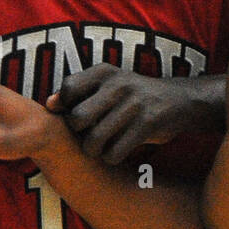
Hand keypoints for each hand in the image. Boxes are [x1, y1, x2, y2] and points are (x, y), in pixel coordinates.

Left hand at [47, 64, 212, 164]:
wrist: (179, 100)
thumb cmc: (133, 96)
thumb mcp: (108, 86)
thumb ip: (78, 93)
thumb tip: (49, 104)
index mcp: (104, 71)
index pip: (68, 89)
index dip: (67, 107)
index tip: (80, 114)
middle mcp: (118, 84)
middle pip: (77, 118)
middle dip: (79, 133)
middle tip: (88, 134)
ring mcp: (133, 104)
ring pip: (94, 140)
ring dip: (94, 150)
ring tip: (101, 147)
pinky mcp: (147, 124)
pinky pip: (114, 151)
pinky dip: (111, 157)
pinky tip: (117, 152)